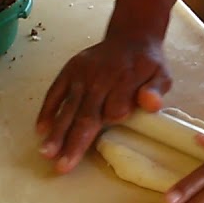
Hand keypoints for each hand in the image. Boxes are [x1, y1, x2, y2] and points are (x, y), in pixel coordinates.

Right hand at [35, 33, 171, 172]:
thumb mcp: (162, 74)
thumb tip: (151, 103)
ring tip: (47, 153)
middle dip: (74, 141)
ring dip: (57, 131)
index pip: (116, 106)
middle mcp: (100, 77)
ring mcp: (82, 74)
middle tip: (62, 165)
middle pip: (87, 113)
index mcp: (125, 79)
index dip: (113, 117)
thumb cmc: (146, 64)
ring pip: (68, 107)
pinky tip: (41, 130)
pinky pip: (55, 92)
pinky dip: (47, 110)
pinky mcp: (69, 70)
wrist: (131, 37)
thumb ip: (157, 89)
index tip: (107, 132)